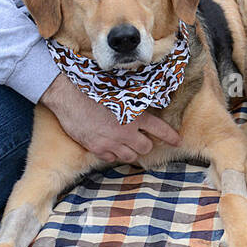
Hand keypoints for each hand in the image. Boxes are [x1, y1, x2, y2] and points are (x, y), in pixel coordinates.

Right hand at [39, 74, 180, 163]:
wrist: (69, 94)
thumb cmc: (95, 88)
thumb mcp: (121, 90)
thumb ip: (135, 100)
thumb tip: (146, 104)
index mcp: (135, 114)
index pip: (160, 130)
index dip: (170, 137)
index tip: (177, 141)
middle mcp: (126, 131)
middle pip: (145, 147)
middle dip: (145, 143)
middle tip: (140, 137)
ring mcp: (111, 142)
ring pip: (130, 156)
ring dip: (131, 151)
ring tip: (125, 142)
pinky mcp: (97, 148)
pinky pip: (111, 159)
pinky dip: (113, 154)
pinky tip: (110, 145)